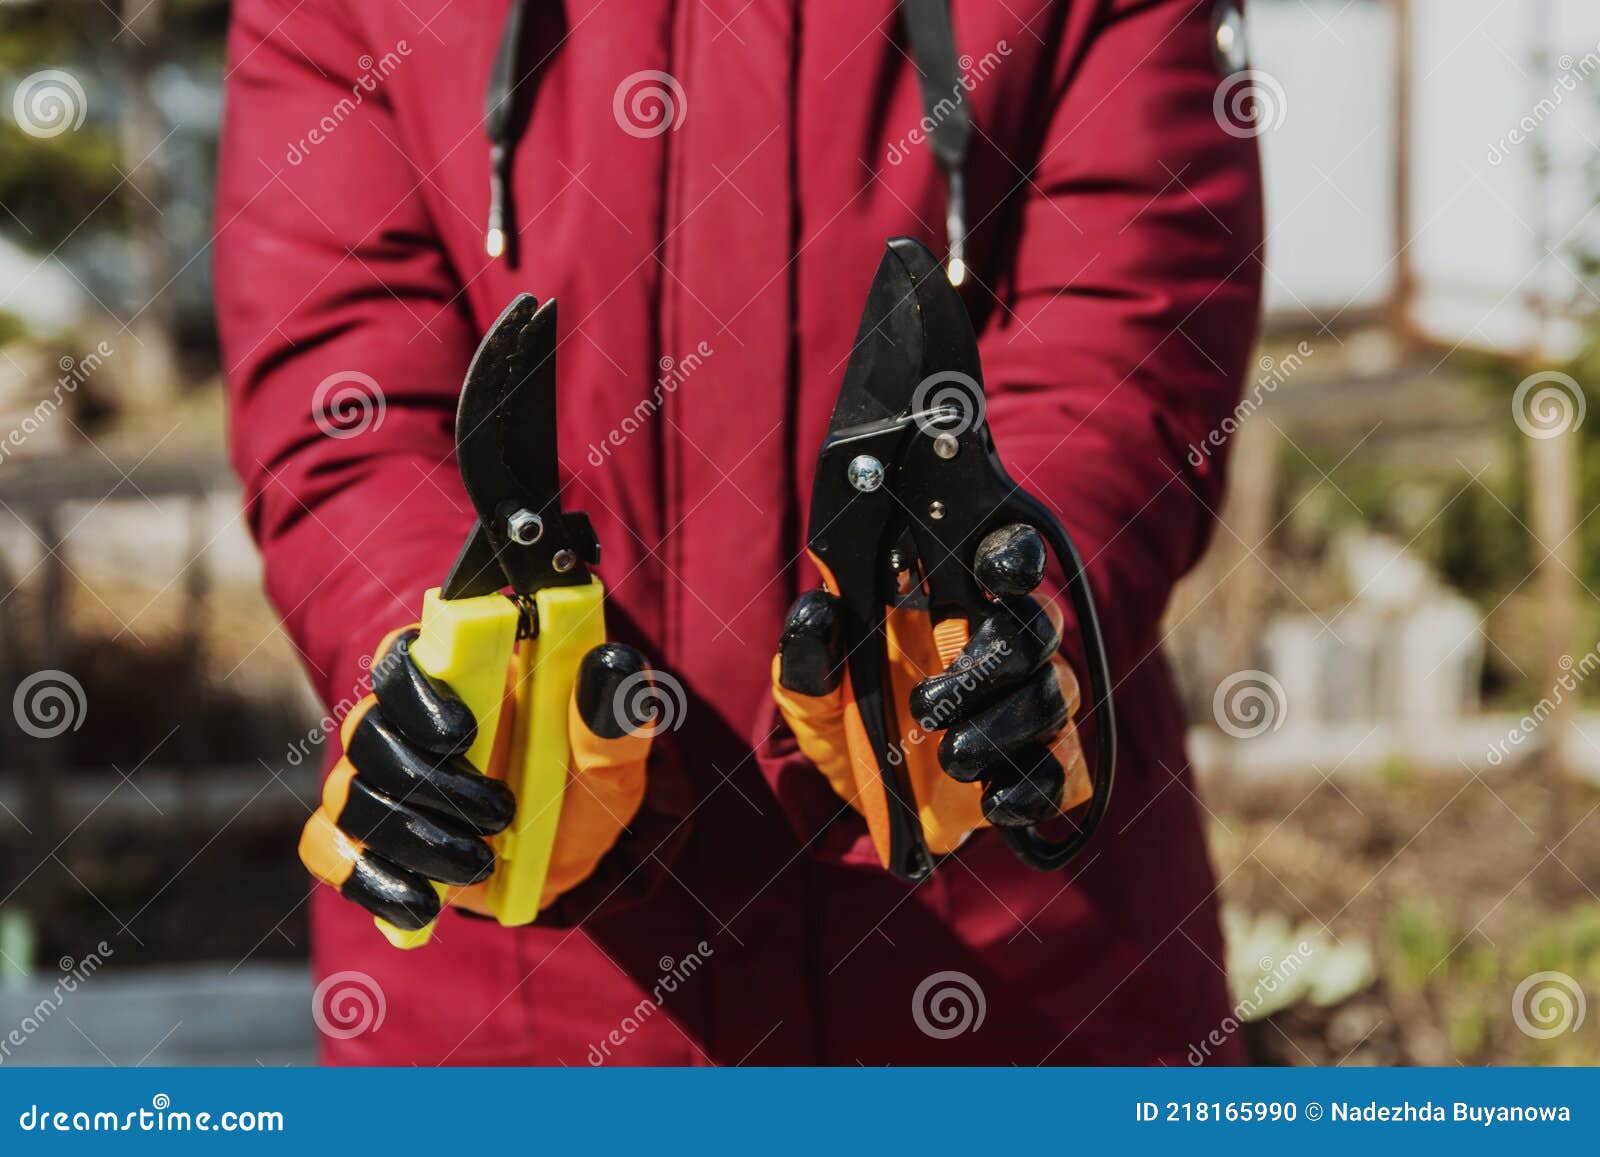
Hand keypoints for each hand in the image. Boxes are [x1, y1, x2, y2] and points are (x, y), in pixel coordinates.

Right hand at [300, 627, 655, 929]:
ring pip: (349, 791)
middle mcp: (408, 720)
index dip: (414, 685)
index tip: (464, 730)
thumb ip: (611, 716)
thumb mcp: (615, 756)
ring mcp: (380, 779)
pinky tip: (418, 903)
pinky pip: (326, 848)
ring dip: (411, 833)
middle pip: (367, 728)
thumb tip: (611, 665)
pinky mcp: (368, 837)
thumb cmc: (589, 784)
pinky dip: (366, 877)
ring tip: (479, 862)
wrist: (575, 854)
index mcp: (464, 677)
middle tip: (497, 812)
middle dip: (426, 779)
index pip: (403, 653)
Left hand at [771, 524, 1090, 864]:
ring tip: (951, 758)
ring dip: (1002, 728)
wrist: (859, 796)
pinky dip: (1033, 789)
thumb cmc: (843, 713)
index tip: (996, 575)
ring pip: (1053, 697)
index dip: (1012, 554)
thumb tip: (820, 610)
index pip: (1003, 553)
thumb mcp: (810, 684)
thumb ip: (809, 648)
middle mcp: (1006, 642)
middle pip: (1038, 627)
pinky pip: (1064, 772)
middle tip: (929, 706)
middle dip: (992, 663)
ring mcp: (1034, 702)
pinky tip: (993, 800)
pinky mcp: (1046, 765)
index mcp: (955, 600)